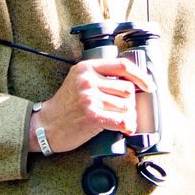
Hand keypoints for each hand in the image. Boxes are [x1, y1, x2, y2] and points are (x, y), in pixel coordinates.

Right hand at [29, 57, 153, 153]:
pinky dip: (127, 126)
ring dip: (128, 115)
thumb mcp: (78, 80)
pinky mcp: (92, 116)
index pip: (123, 66)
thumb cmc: (65, 105)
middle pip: (127, 88)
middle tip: (123, 111)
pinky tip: (126, 129)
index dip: (140, 76)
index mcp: (87, 68)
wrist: (46, 125)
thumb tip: (132, 81)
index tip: (149, 85)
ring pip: (126, 105)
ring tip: (120, 120)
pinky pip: (121, 120)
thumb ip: (99, 76)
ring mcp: (89, 98)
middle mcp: (88, 80)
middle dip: (129, 102)